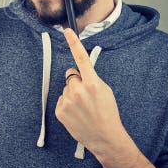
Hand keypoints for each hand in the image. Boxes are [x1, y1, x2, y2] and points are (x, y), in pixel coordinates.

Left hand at [55, 28, 126, 157]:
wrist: (104, 137)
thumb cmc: (108, 113)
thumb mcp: (105, 90)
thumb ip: (92, 79)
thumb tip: (79, 72)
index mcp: (93, 83)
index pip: (81, 58)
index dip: (74, 43)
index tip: (67, 31)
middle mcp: (78, 91)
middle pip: (71, 75)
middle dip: (77, 81)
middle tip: (87, 95)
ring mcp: (68, 101)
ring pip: (66, 88)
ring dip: (73, 94)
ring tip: (83, 107)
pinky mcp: (60, 111)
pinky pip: (62, 99)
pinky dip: (68, 104)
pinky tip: (77, 113)